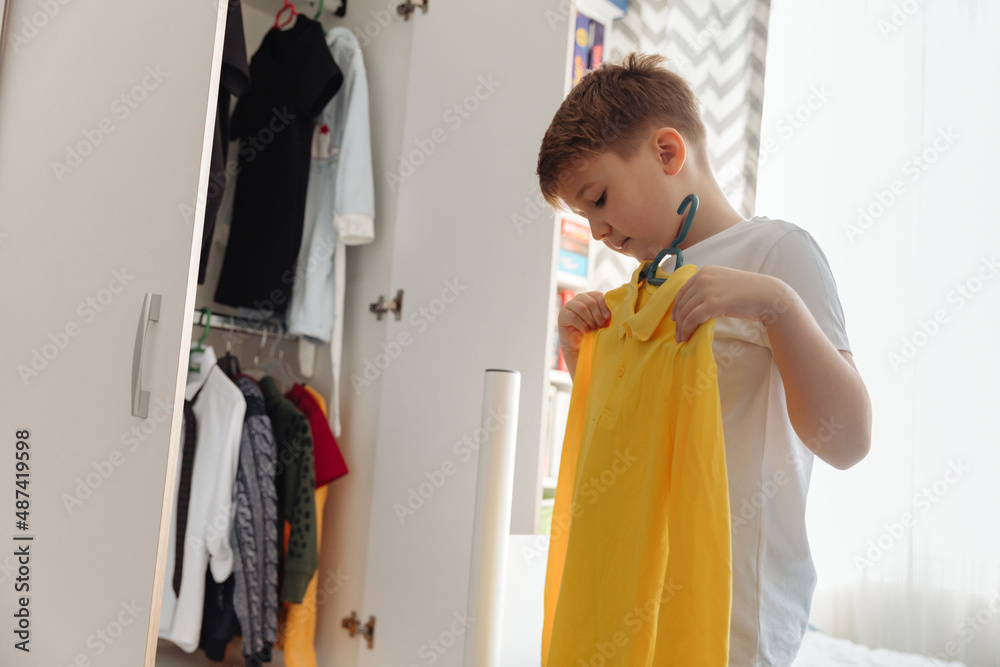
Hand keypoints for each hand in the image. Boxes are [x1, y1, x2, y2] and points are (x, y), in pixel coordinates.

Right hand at [558, 290, 610, 354]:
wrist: (579, 344)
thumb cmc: (593, 331)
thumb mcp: (603, 321)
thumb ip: (607, 314)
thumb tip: (617, 310)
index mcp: (591, 297)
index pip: (598, 295)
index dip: (604, 305)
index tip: (608, 317)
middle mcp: (579, 298)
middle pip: (590, 302)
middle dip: (598, 315)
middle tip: (601, 326)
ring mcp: (569, 305)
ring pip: (582, 308)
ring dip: (590, 320)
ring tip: (594, 329)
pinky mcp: (563, 314)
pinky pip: (573, 316)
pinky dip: (582, 325)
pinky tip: (587, 331)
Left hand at [671, 267, 788, 342]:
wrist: (767, 295)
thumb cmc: (749, 291)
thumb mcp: (724, 283)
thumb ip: (709, 289)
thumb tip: (695, 305)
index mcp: (704, 272)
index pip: (683, 291)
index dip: (677, 307)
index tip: (676, 319)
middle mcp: (703, 278)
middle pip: (682, 303)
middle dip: (678, 321)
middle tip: (678, 334)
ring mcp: (706, 290)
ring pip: (685, 312)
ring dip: (681, 328)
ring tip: (682, 339)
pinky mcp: (712, 304)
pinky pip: (692, 319)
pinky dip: (687, 330)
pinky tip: (688, 337)